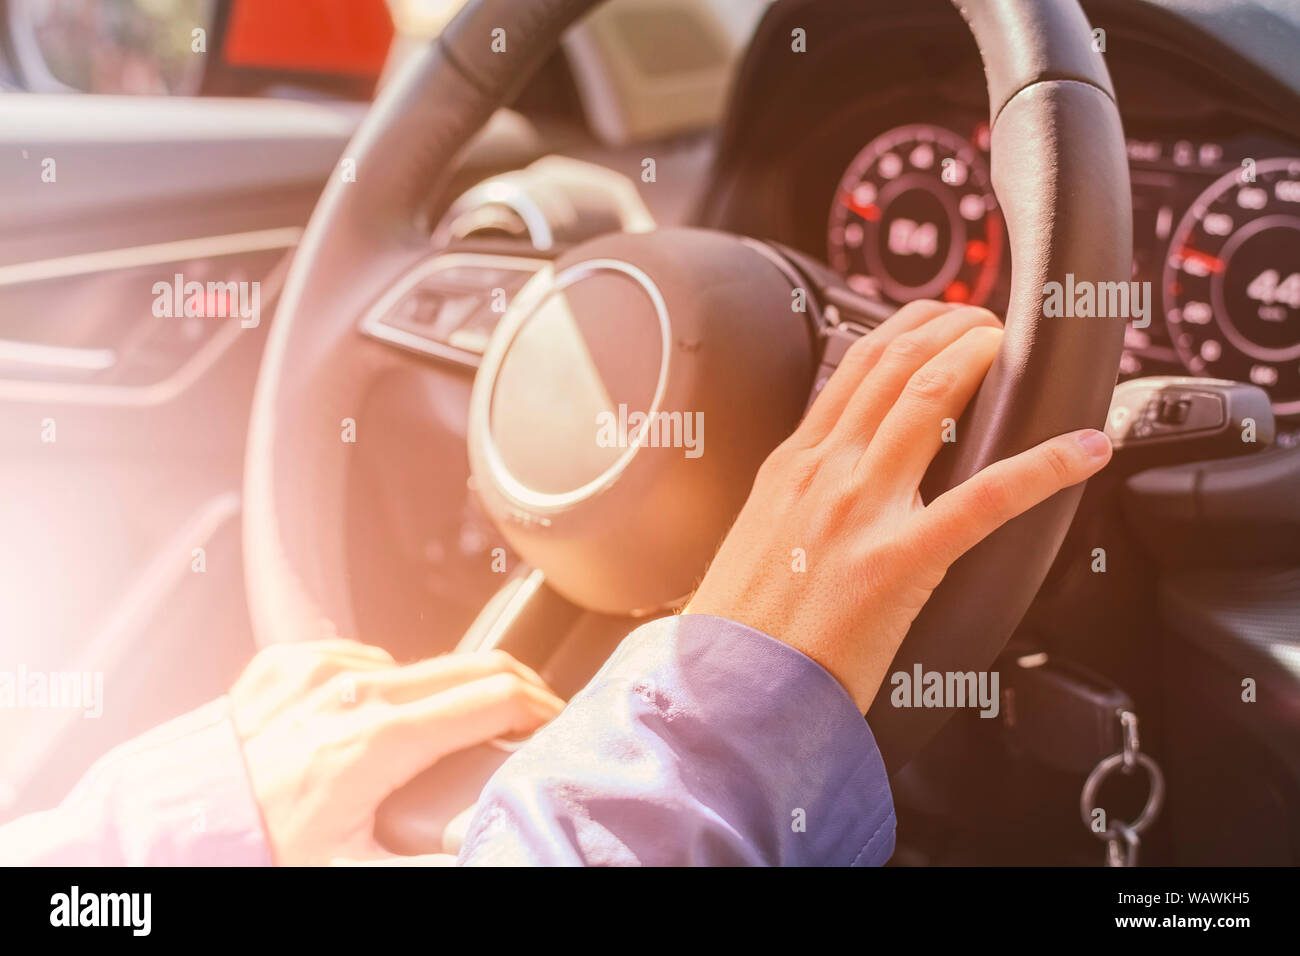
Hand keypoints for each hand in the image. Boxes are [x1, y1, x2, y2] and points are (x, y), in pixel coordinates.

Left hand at [230, 641, 564, 864]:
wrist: (170, 831)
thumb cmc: (259, 852)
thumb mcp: (353, 873)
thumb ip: (433, 862)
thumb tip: (486, 852)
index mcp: (378, 741)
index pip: (492, 699)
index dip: (539, 708)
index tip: (556, 723)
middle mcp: (354, 690)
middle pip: (470, 666)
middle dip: (515, 686)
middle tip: (532, 714)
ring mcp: (320, 669)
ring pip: (419, 662)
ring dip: (450, 689)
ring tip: (454, 726)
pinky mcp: (289, 661)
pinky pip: (363, 656)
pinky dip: (386, 680)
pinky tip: (379, 711)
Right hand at [685, 300, 1111, 711]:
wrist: (729, 689)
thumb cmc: (744, 626)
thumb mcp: (759, 536)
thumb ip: (801, 496)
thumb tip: (839, 479)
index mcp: (793, 466)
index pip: (856, 364)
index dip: (910, 327)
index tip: (942, 320)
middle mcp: (824, 472)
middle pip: (895, 364)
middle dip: (950, 327)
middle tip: (987, 321)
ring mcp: (859, 511)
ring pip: (927, 400)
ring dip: (977, 359)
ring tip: (1011, 346)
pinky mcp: (896, 562)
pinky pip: (983, 499)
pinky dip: (1043, 467)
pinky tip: (1083, 450)